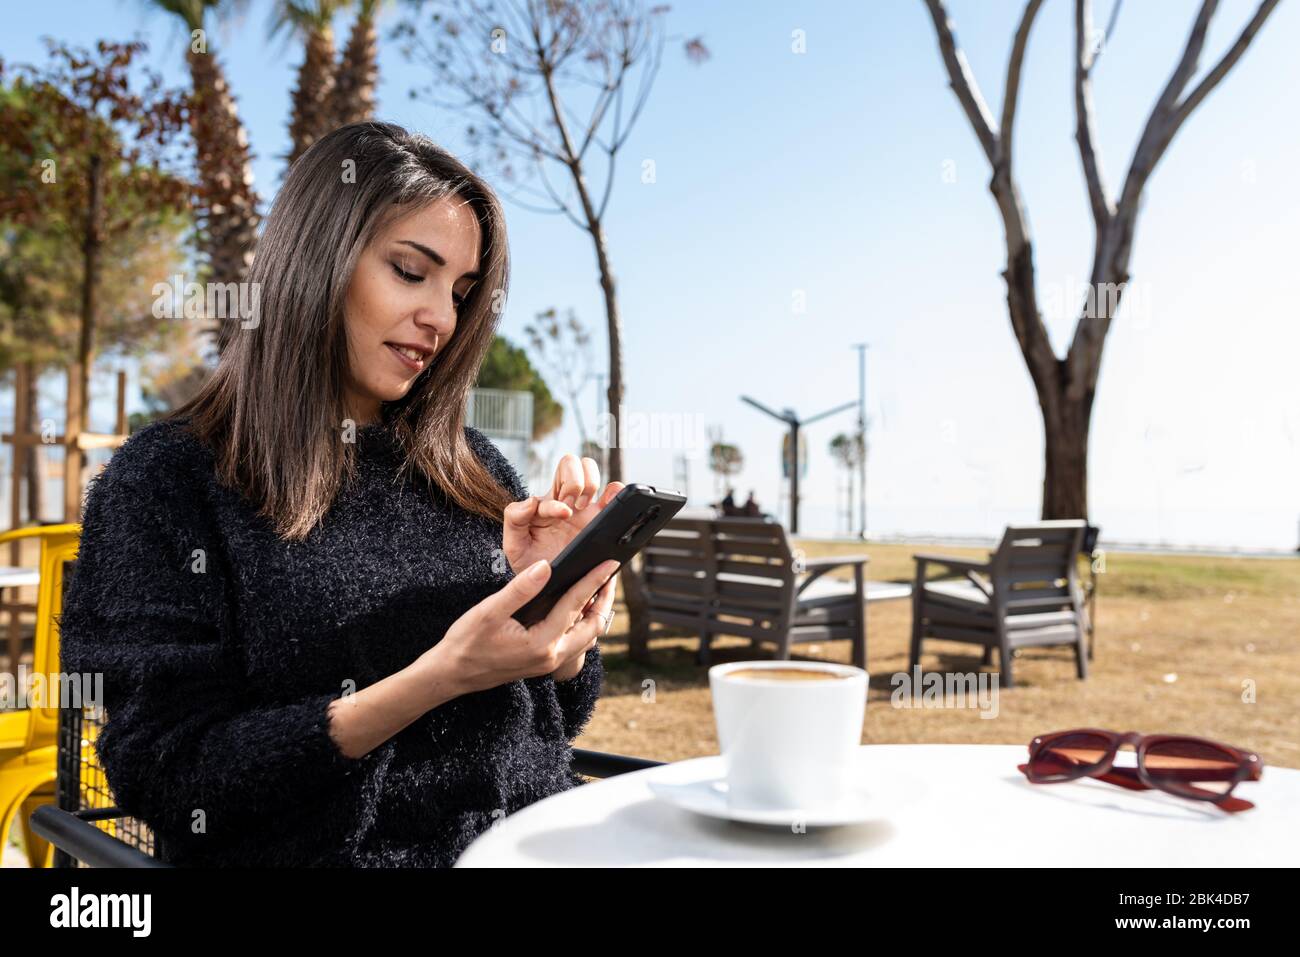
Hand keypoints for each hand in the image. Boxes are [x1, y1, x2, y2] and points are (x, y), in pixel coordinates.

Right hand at [416, 557, 621, 699]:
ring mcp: (550, 663)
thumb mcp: (489, 611)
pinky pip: (576, 644)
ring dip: (597, 613)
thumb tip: (547, 567)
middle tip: (611, 574)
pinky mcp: (544, 663)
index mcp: (542, 643)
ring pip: (588, 638)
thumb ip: (521, 589)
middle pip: (593, 625)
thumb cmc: (466, 642)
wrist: (452, 674)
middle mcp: (552, 656)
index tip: (610, 563)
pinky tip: (579, 609)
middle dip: (605, 598)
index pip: (576, 605)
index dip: (594, 581)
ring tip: (600, 588)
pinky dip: (584, 625)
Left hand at [501, 453, 624, 574]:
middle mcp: (564, 500)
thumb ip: (514, 518)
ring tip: (585, 508)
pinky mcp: (601, 519)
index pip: (545, 486)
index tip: (564, 514)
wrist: (550, 585)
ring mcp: (584, 508)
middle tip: (574, 507)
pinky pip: (614, 494)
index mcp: (544, 504)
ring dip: (590, 483)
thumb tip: (531, 500)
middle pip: (571, 463)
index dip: (559, 497)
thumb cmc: (530, 564)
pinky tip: (608, 504)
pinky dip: (616, 491)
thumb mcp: (514, 544)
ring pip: (590, 469)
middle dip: (575, 480)